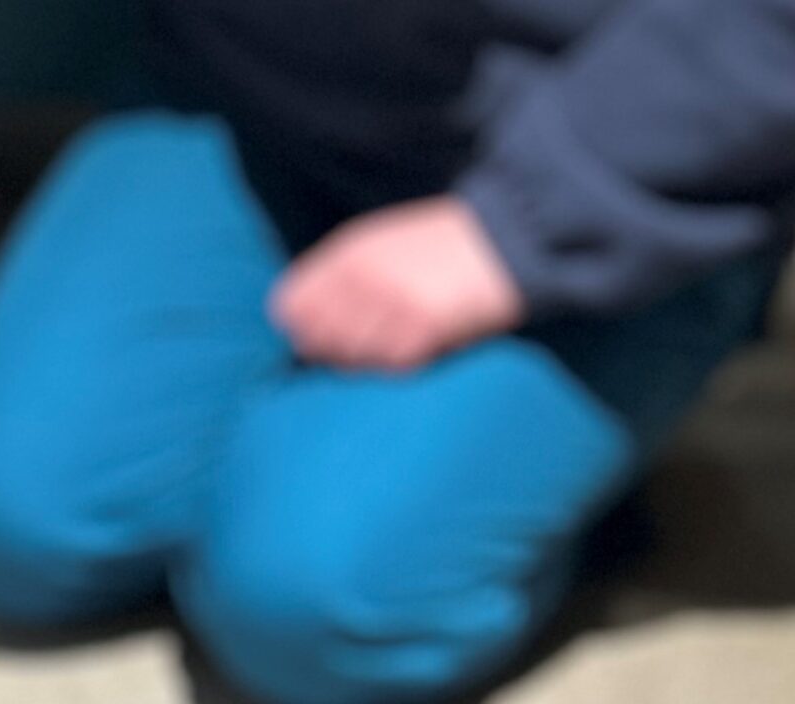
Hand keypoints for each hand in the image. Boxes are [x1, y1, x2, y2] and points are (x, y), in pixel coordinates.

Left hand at [270, 196, 524, 372]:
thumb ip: (343, 277)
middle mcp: (361, 277)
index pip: (289, 307)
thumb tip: (301, 323)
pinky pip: (392, 366)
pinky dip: (406, 363)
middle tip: (372, 343)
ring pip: (350, 358)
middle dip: (335, 350)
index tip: (326, 333)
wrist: (514, 236)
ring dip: (372, 359)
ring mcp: (389, 304)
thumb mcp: (387, 242)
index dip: (304, 327)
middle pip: (315, 341)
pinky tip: (428, 343)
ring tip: (403, 339)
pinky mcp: (421, 329)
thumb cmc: (449, 245)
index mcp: (348, 252)